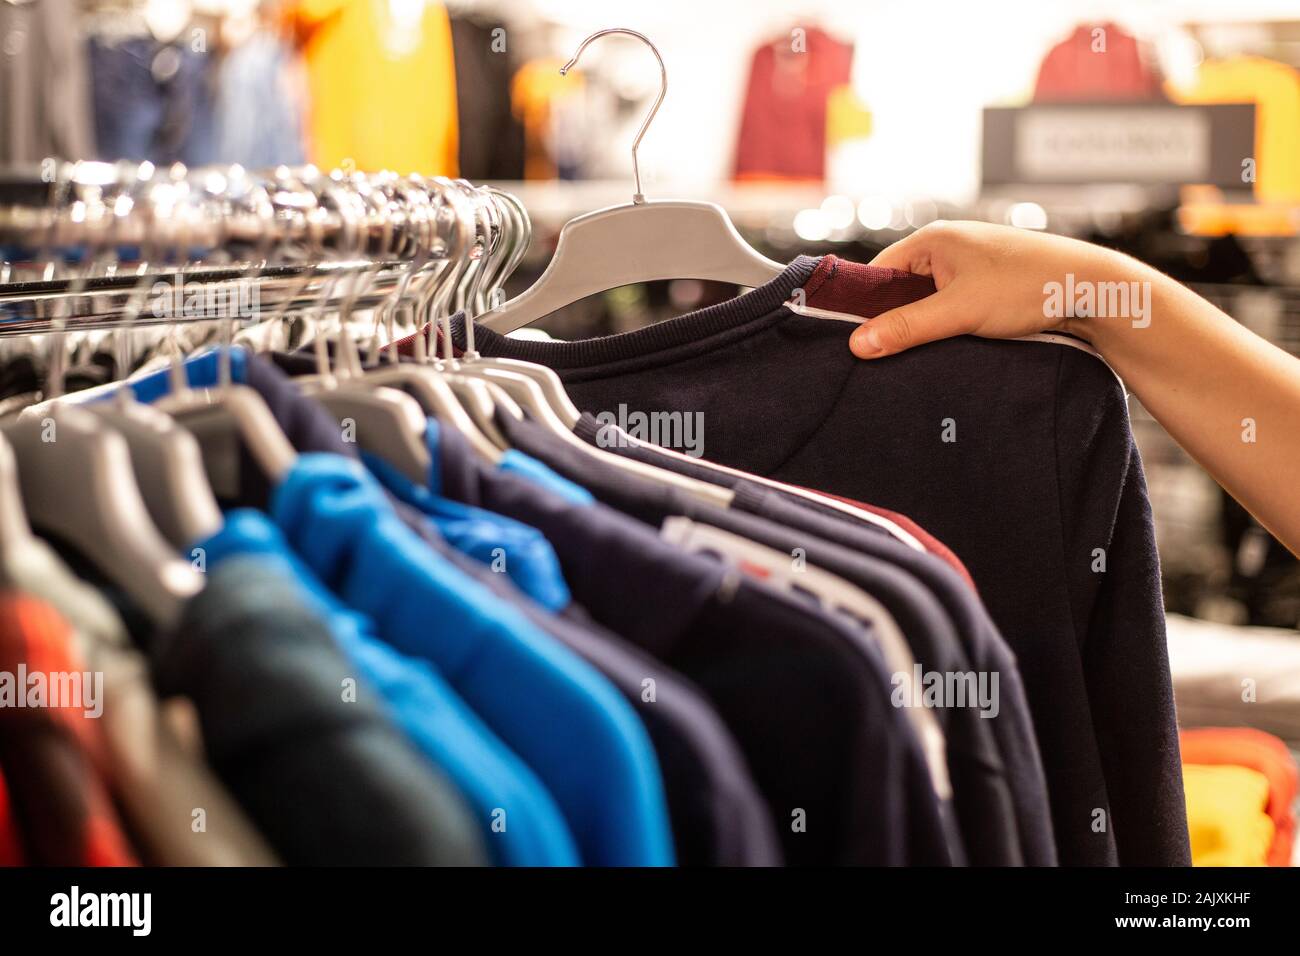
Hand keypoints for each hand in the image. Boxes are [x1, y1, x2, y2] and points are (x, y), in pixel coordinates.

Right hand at [848, 220, 1149, 358]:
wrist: (1096, 289)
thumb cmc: (1029, 288)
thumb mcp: (960, 313)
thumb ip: (906, 328)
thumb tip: (856, 345)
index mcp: (933, 239)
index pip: (876, 275)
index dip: (862, 309)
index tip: (854, 343)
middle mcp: (947, 246)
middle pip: (898, 290)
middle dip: (892, 321)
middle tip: (884, 356)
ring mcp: (968, 264)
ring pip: (925, 301)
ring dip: (922, 327)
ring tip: (917, 354)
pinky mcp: (986, 284)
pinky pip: (948, 306)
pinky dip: (944, 326)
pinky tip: (947, 346)